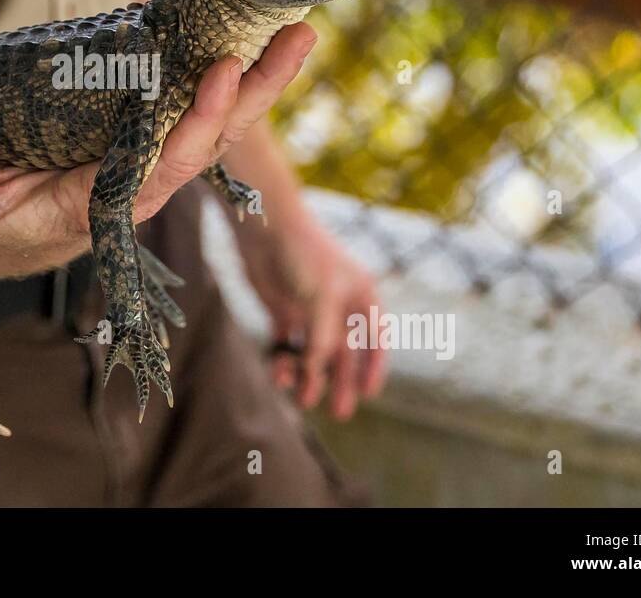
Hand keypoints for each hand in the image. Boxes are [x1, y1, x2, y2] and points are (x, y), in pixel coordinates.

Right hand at [0, 24, 318, 278]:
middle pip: (208, 140)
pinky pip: (190, 99)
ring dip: (255, 77)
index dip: (196, 125)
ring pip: (210, 118)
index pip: (165, 167)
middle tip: (296, 37)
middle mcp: (139, 180)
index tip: (222, 75)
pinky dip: (222, 67)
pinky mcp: (141, 126)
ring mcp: (145, 152)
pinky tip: (253, 28)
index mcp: (104, 203)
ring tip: (298, 28)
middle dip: (252, 94)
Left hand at [241, 213, 387, 418]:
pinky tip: (279, 376)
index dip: (374, 366)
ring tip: (303, 399)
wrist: (266, 226)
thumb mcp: (322, 296)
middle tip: (340, 414)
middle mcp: (338, 306)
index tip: (369, 393)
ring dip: (310, 376)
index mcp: (360, 297)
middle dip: (342, 382)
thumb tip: (319, 369)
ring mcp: (310, 310)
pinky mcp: (283, 311)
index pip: (375, 339)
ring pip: (314, 354)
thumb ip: (323, 335)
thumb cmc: (304, 254)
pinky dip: (284, 361)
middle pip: (344, 353)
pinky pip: (288, 345)